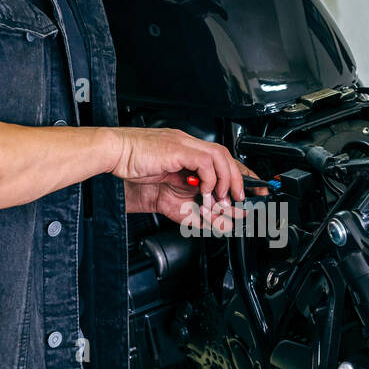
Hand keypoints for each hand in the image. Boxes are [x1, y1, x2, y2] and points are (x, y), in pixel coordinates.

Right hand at [103, 125, 267, 229]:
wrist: (112, 158)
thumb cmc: (132, 174)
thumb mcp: (171, 203)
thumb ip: (195, 213)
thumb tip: (219, 224)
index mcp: (187, 155)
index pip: (223, 163)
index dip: (241, 177)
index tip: (256, 191)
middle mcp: (189, 147)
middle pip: (227, 158)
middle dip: (241, 181)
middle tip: (243, 201)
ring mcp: (184, 144)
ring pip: (221, 157)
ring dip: (227, 180)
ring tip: (225, 199)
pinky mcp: (178, 147)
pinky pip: (205, 161)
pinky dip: (211, 179)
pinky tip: (206, 192)